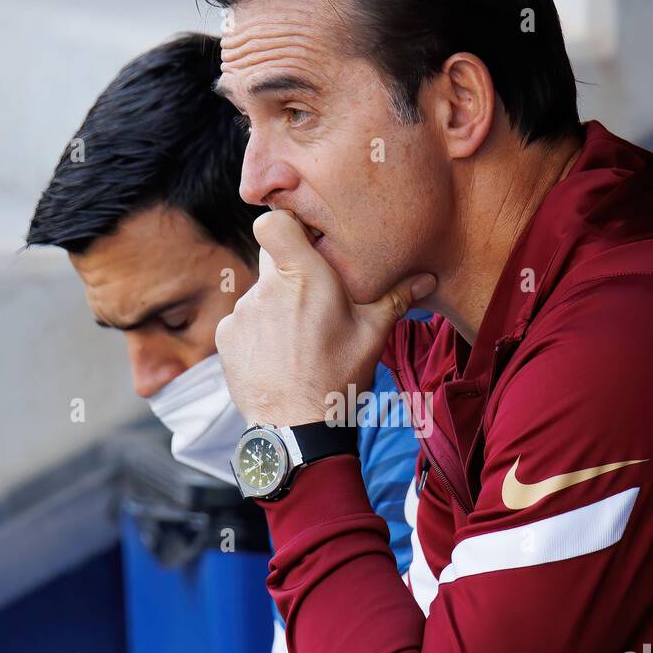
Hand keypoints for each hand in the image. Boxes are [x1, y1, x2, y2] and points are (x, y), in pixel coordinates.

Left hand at [215, 210, 434, 425]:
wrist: (296, 430)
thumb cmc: (338, 378)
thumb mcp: (373, 336)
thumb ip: (395, 298)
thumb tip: (427, 278)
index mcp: (305, 276)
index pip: (273, 222)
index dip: (284, 226)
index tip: (302, 243)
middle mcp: (267, 287)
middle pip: (270, 260)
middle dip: (289, 274)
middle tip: (311, 303)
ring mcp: (242, 312)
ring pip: (258, 295)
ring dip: (274, 309)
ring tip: (297, 342)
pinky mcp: (225, 337)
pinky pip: (242, 322)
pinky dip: (256, 334)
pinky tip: (277, 358)